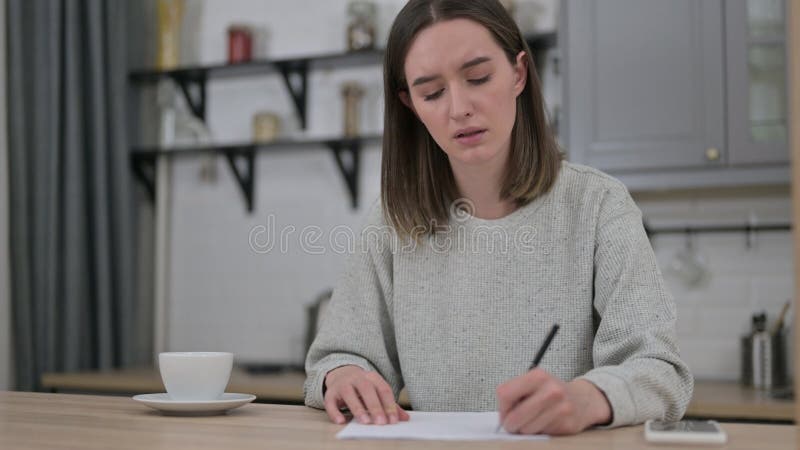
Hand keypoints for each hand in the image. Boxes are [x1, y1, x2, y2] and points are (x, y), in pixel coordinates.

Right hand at [323, 365, 410, 424]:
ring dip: (357, 408)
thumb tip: (405, 418)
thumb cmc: (363, 388)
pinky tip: (341, 421)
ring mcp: (342, 384)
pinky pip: (330, 402)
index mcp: (372, 377)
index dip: (389, 405)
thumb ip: (389, 404)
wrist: (341, 375)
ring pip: (349, 393)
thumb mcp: (376, 392)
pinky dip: (335, 412)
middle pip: (367, 389)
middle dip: (375, 406)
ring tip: (365, 421)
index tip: (393, 420)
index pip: (383, 389)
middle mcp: (357, 378)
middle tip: (381, 422)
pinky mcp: (330, 393)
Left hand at [496, 369, 611, 434]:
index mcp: (538, 376)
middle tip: (513, 423)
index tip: (505, 412)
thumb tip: (502, 415)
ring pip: (527, 429)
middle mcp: (551, 390)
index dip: (502, 407)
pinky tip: (545, 423)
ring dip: (525, 429)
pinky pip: (541, 435)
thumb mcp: (533, 382)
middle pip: (515, 416)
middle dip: (511, 424)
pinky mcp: (567, 424)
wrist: (583, 400)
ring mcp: (561, 408)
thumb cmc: (551, 392)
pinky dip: (539, 432)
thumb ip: (515, 393)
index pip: (505, 394)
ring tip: (533, 420)